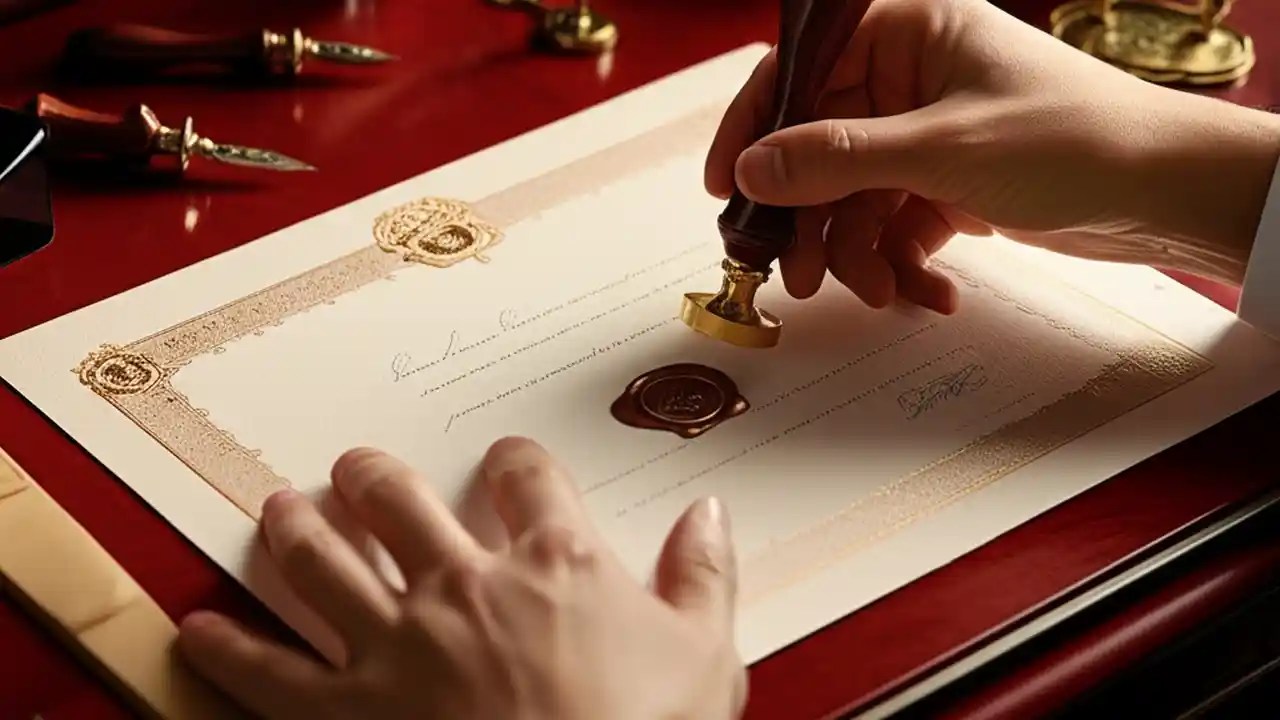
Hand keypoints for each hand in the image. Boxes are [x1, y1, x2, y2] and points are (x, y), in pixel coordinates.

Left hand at [177, 438, 746, 719]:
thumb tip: (707, 515)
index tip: (509, 463)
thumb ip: (704, 576)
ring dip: (296, 527)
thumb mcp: (705, 658)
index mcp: (554, 563)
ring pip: (323, 559)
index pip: (528, 475)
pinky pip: (269, 672)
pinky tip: (197, 632)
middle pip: (399, 496)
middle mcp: (464, 585)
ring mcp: (398, 643)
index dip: (516, 460)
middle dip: (374, 475)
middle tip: (360, 467)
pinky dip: (226, 650)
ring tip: (282, 509)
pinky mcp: (348, 711)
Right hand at [706, 0, 1279, 312]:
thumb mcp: (939, 147)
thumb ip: (835, 158)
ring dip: (857, 253)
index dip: (755, 127)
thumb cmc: (1074, 139)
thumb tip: (753, 170)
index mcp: (909, 35)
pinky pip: (895, 225)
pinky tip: (926, 293)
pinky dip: (901, 263)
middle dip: (810, 217)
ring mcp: (930, 136)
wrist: (1168, 194)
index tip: (728, 188)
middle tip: (797, 273)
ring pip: (854, 197)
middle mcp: (912, 80)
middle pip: (821, 148)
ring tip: (877, 292)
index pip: (801, 70)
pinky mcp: (950, 185)